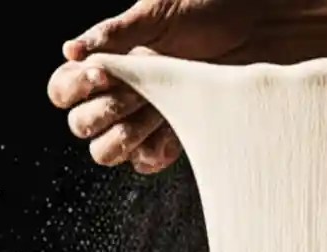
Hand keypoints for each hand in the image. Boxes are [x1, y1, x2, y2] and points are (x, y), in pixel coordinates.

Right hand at [47, 0, 266, 174]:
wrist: (262, 26)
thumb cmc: (208, 9)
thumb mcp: (158, 13)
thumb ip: (115, 33)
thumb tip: (71, 51)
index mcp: (107, 60)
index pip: (63, 88)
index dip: (74, 88)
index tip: (102, 74)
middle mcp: (121, 91)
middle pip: (81, 124)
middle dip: (103, 111)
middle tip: (136, 93)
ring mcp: (145, 118)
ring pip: (108, 150)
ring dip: (125, 134)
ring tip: (155, 112)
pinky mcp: (174, 136)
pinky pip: (146, 162)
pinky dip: (152, 152)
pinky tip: (170, 129)